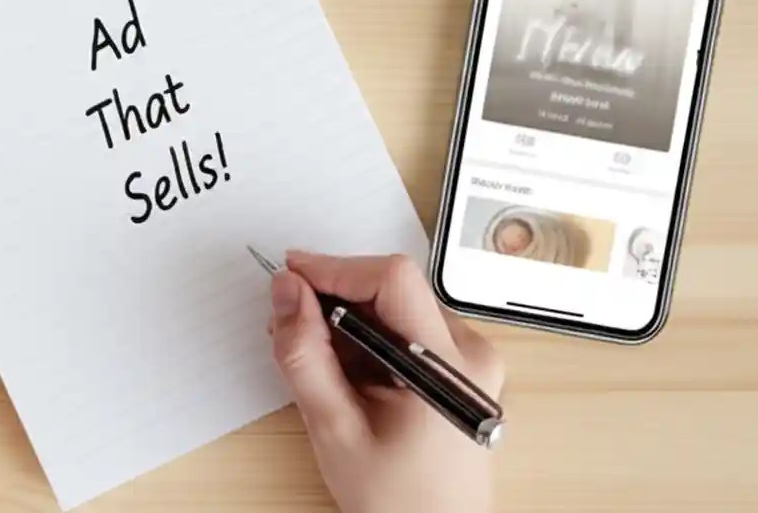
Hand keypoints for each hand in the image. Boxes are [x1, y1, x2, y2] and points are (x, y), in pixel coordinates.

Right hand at [270, 252, 504, 512]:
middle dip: (335, 296)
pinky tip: (344, 371)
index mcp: (448, 367)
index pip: (393, 280)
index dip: (336, 268)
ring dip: (349, 320)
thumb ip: (306, 355)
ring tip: (314, 358)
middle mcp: (471, 353)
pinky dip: (369, 339)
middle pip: (394, 290)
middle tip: (289, 323)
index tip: (291, 274)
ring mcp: (470, 361)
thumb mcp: (335, 430)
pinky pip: (408, 330)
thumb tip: (287, 291)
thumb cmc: (396, 501)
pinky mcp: (460, 369)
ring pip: (397, 308)